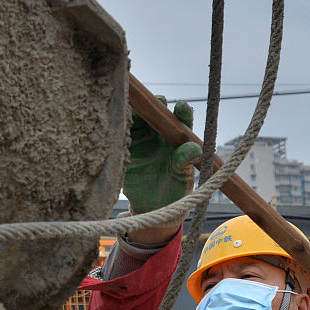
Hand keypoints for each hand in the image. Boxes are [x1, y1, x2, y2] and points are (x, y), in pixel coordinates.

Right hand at [124, 98, 201, 213]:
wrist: (151, 207)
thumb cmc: (173, 191)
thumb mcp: (181, 178)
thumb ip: (185, 162)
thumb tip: (193, 148)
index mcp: (177, 139)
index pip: (180, 120)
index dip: (181, 111)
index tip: (180, 106)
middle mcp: (160, 135)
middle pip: (156, 114)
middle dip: (155, 105)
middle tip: (155, 102)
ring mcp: (142, 139)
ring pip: (137, 119)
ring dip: (135, 111)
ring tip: (132, 105)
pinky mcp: (126, 147)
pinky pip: (122, 132)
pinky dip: (119, 124)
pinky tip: (116, 117)